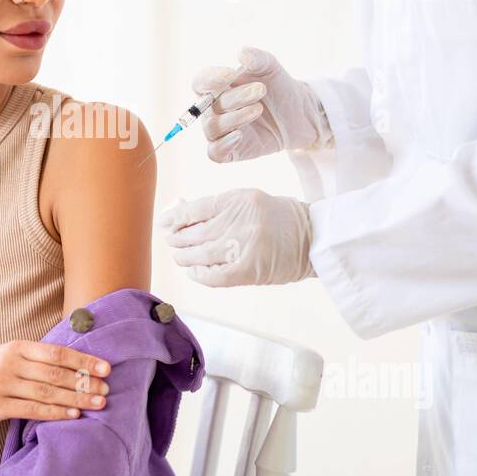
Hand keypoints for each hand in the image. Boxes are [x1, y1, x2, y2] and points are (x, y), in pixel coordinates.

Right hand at [0, 339, 112, 437]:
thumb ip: (25, 357)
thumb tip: (62, 360)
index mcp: (13, 346)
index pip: (56, 352)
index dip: (83, 359)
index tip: (105, 366)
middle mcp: (9, 362)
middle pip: (56, 371)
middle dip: (85, 380)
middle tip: (108, 387)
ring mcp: (1, 384)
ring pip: (48, 391)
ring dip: (77, 398)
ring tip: (98, 403)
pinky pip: (32, 409)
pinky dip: (56, 412)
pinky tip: (73, 415)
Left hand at [157, 188, 314, 286]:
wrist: (313, 238)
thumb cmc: (279, 218)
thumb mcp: (249, 201)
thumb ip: (219, 208)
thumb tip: (182, 214)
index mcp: (238, 200)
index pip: (195, 209)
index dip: (174, 217)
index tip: (163, 222)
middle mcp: (239, 221)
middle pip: (194, 234)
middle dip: (177, 239)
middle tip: (171, 241)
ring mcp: (244, 246)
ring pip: (200, 254)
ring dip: (185, 257)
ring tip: (180, 256)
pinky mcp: (248, 270)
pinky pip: (214, 275)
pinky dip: (200, 275)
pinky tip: (194, 272)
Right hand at [193, 46, 332, 162]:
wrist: (299, 114)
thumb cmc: (279, 88)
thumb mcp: (271, 68)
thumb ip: (257, 59)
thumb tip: (241, 52)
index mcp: (217, 86)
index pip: (200, 82)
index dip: (210, 79)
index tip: (230, 75)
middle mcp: (213, 109)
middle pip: (209, 105)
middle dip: (236, 97)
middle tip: (262, 89)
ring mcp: (220, 131)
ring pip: (212, 128)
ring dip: (235, 118)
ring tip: (258, 109)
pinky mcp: (230, 151)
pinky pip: (214, 152)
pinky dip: (223, 145)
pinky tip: (240, 135)